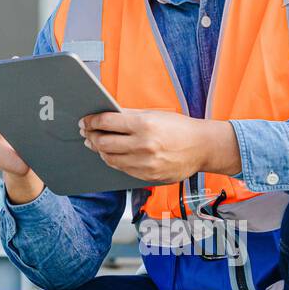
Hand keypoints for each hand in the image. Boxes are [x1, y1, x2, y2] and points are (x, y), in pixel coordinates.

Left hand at [78, 109, 241, 183]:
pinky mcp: (148, 176)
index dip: (91, 121)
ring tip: (96, 143)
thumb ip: (127, 114)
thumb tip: (104, 113)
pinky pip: (122, 169)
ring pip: (110, 158)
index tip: (85, 121)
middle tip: (86, 132)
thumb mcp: (153, 114)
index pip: (107, 122)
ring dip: (99, 150)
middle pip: (104, 143)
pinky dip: (113, 161)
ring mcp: (146, 163)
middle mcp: (144, 145)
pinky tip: (111, 154)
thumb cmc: (178, 127)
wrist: (203, 147)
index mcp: (144, 125)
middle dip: (91, 136)